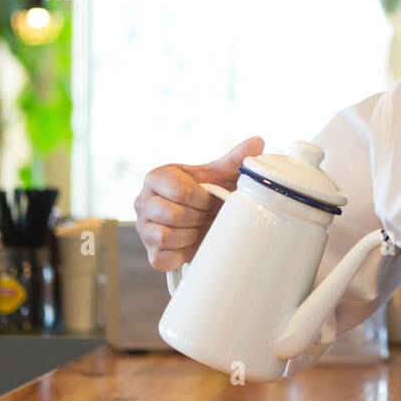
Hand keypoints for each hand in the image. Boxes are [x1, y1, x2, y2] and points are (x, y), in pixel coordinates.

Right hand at [133, 136, 263, 270]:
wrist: (208, 221)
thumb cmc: (211, 193)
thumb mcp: (221, 174)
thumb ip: (236, 158)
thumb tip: (258, 142)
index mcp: (157, 177)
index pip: (180, 192)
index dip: (202, 199)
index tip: (209, 198)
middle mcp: (143, 201)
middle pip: (174, 215)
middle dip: (198, 217)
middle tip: (205, 215)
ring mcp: (144, 229)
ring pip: (167, 237)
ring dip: (191, 235)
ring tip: (198, 228)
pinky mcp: (151, 254)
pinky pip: (164, 259)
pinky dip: (182, 254)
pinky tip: (191, 244)